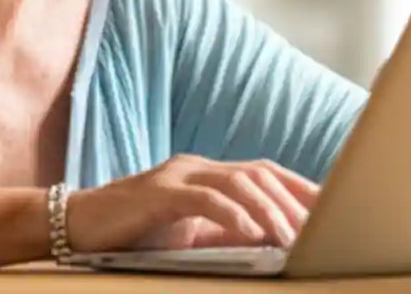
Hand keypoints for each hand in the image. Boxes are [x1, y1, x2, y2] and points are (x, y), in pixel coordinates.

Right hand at [64, 154, 315, 252]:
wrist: (76, 228)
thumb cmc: (134, 236)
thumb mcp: (188, 236)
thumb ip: (225, 234)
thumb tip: (272, 244)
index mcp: (207, 175)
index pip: (265, 173)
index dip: (301, 189)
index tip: (333, 209)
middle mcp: (196, 167)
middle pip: (259, 173)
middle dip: (294, 200)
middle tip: (320, 229)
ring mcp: (176, 175)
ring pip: (237, 182)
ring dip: (268, 210)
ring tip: (290, 236)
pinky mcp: (156, 192)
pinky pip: (203, 198)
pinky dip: (231, 214)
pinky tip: (250, 232)